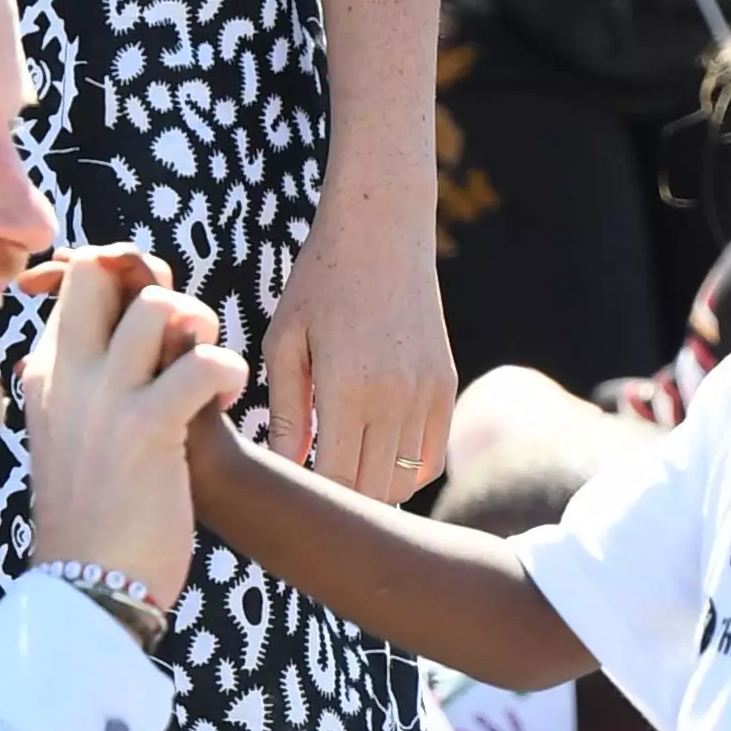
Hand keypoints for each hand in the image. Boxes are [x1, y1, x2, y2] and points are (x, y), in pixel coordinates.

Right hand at [21, 241, 248, 609]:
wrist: (88, 589)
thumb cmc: (92, 521)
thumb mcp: (67, 439)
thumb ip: (83, 386)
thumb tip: (103, 347)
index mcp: (45, 373)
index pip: (78, 280)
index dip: (122, 276)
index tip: (156, 320)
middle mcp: (67, 374)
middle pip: (106, 269)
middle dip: (156, 283)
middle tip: (182, 333)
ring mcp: (104, 397)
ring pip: (159, 303)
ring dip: (200, 325)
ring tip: (207, 370)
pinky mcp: (148, 426)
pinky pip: (204, 360)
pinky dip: (228, 371)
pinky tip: (225, 399)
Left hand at [258, 184, 455, 500]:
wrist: (384, 229)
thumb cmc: (320, 281)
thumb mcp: (286, 342)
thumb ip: (286, 413)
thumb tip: (285, 471)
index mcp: (348, 388)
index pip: (336, 480)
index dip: (312, 498)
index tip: (288, 497)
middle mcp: (396, 397)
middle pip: (372, 490)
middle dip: (339, 502)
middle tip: (308, 497)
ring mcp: (428, 394)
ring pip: (403, 481)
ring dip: (370, 490)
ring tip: (336, 478)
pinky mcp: (446, 386)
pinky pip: (430, 457)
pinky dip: (403, 472)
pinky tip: (372, 460)